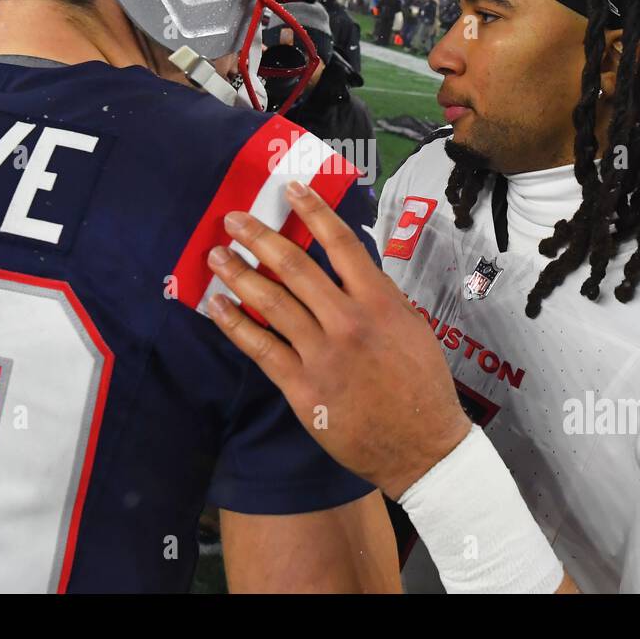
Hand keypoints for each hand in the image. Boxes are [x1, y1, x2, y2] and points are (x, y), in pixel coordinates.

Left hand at [206, 181, 470, 498]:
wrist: (422, 449)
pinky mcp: (302, 388)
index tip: (290, 189)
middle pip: (294, 267)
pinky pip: (260, 349)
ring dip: (239, 274)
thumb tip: (354, 269)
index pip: (341, 244)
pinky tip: (217, 305)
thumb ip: (382, 299)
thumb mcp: (414, 330)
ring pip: (271, 303)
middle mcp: (347, 321)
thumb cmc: (422, 388)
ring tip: (217, 256)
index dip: (313, 212)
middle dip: (259, 238)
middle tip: (232, 219)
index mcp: (380, 303)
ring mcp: (321, 355)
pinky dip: (235, 324)